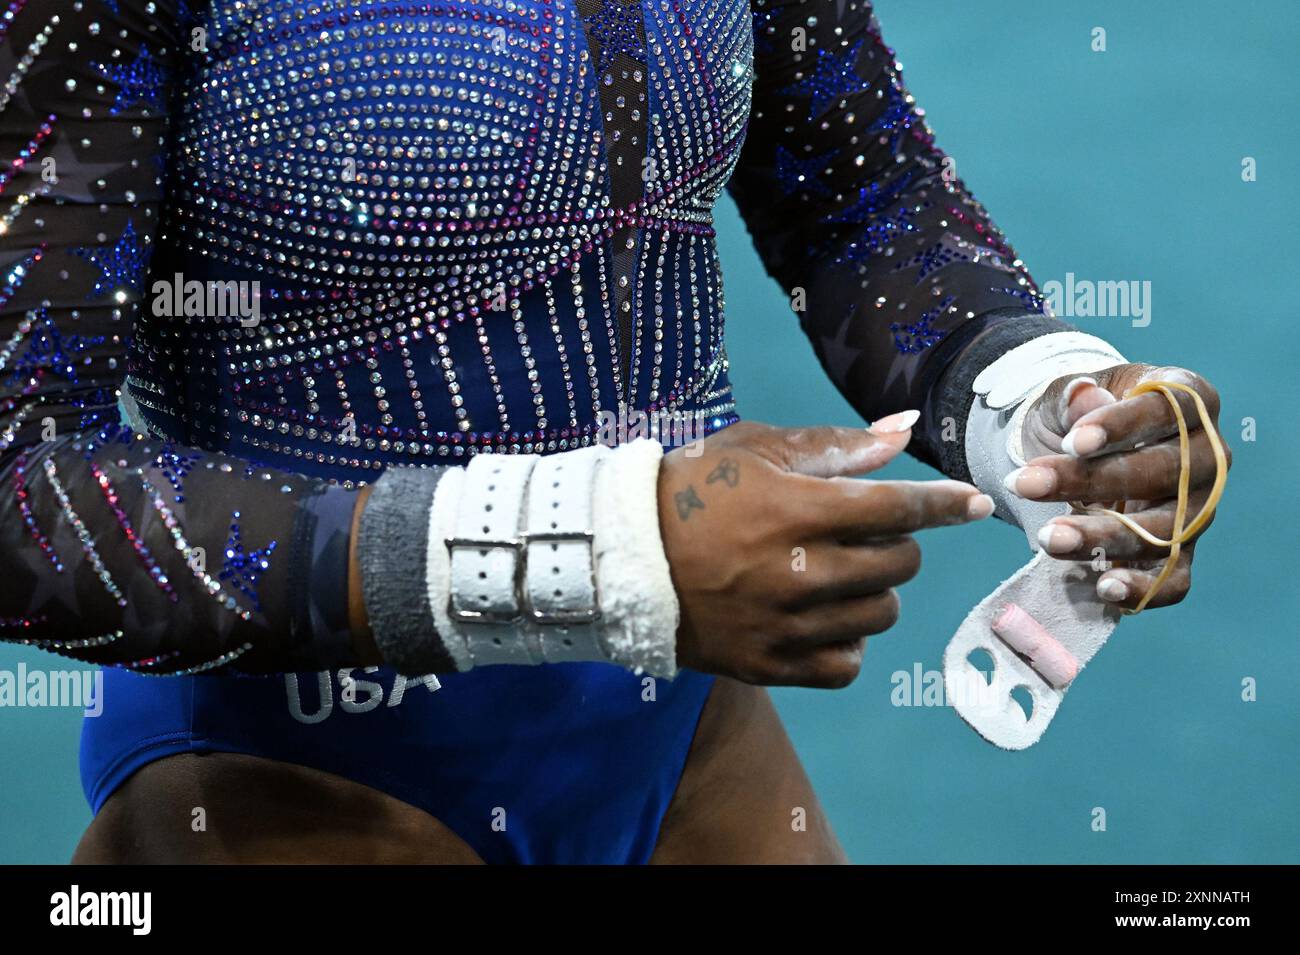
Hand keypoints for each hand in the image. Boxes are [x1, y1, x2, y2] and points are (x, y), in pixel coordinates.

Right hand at [659, 415, 994, 687]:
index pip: (900, 507)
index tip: (977, 503)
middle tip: (859, 532)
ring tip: (836, 574)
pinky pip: (848, 664)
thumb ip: (837, 445)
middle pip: (901, 564)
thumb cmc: (693, 490)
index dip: (947, 504)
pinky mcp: (769, 664)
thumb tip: (907, 430)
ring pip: (881, 614)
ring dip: (873, 590)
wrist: (623, 557)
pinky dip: (848, 640)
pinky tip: (824, 617)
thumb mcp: (758, 450)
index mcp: (798, 509)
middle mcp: (798, 571)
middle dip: (896, 542)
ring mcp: (784, 625)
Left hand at [1014, 363, 1229, 609]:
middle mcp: (1206, 457)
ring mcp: (1198, 510)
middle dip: (1090, 480)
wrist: (1078, 459)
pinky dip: (1143, 589)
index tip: (1072, 442)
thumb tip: (1081, 394)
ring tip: (1047, 537)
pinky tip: (1103, 588)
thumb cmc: (1078, 419)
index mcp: (1189, 401)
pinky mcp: (1183, 554)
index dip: (1122, 426)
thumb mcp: (1066, 398)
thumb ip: (1072, 398)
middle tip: (1026, 484)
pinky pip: (1175, 580)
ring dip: (1102, 536)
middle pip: (1162, 472)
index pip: (1167, 409)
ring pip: (1163, 529)